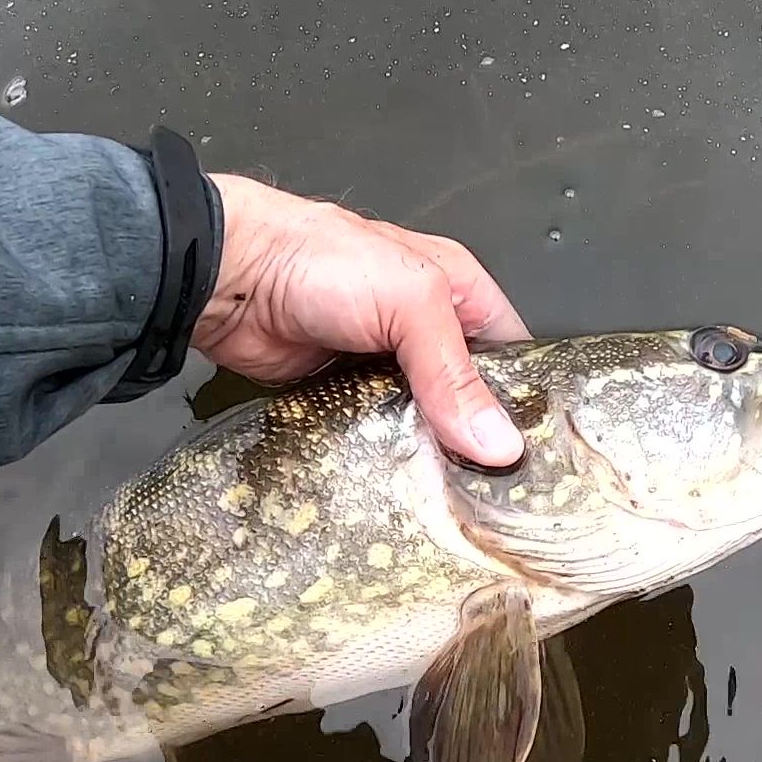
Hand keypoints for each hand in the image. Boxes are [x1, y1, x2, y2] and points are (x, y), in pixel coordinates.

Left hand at [190, 173, 530, 466]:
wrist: (228, 277)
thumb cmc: (320, 262)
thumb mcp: (410, 303)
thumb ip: (454, 373)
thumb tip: (500, 445)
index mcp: (459, 291)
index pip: (512, 354)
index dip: (523, 401)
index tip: (533, 454)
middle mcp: (426, 330)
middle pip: (469, 397)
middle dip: (478, 437)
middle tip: (494, 489)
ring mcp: (383, 368)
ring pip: (425, 422)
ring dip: (431, 453)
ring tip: (455, 499)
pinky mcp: (344, 399)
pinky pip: (379, 437)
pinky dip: (386, 458)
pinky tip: (401, 486)